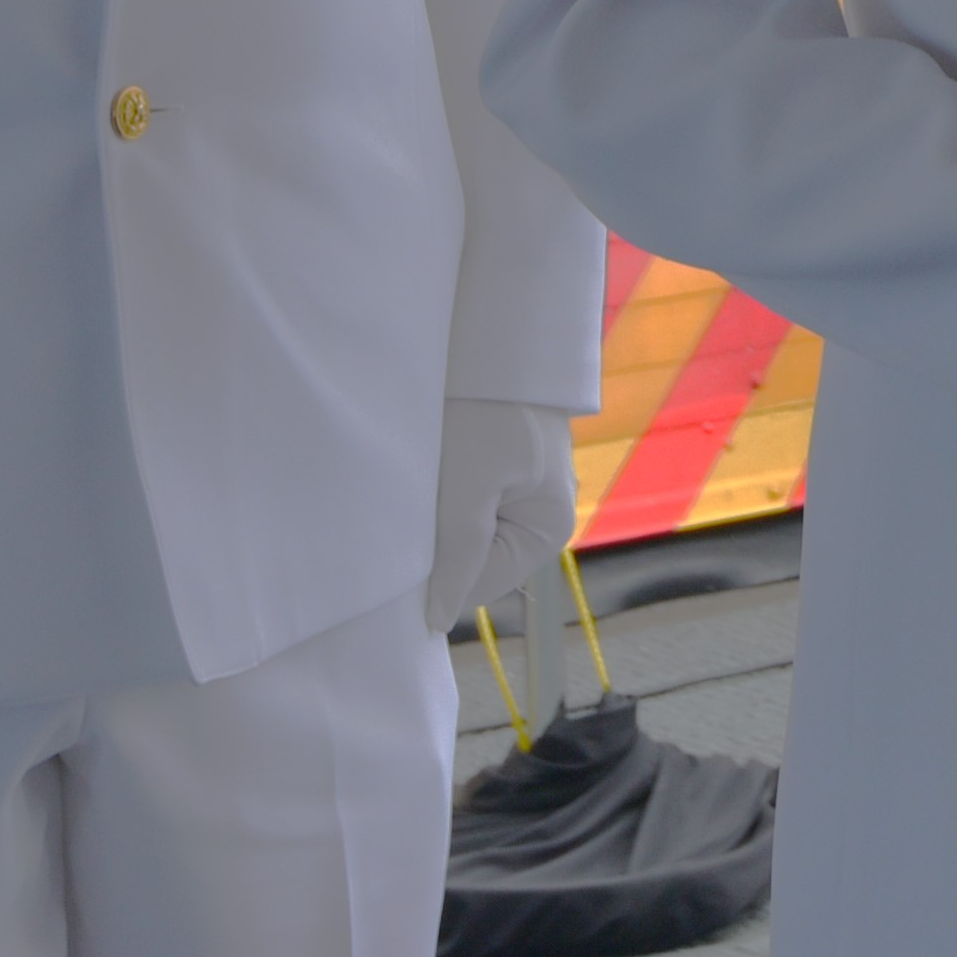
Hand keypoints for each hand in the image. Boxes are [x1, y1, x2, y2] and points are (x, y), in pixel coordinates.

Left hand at [424, 394, 580, 624]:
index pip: (476, 587)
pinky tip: (435, 464)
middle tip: (418, 499)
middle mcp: (543, 515)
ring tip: (428, 475)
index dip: (437, 572)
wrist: (492, 336)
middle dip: (438, 539)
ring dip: (437, 514)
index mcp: (548, 529)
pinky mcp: (503, 467)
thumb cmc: (484, 410)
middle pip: (472, 561)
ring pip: (463, 532)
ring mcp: (523, 490)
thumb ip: (456, 558)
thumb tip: (437, 620)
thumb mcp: (466, 489)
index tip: (408, 540)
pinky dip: (443, 492)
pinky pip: (466, 503)